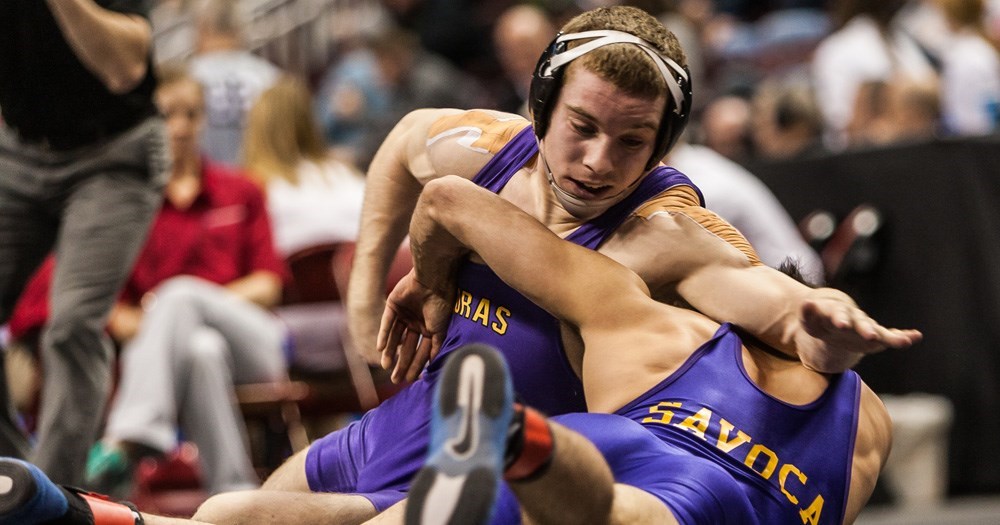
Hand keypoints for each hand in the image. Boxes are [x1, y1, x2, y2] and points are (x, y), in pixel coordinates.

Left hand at [377, 270, 452, 382]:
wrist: (433, 281)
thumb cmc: (441, 305)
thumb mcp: (440, 330)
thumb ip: (435, 347)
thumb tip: (432, 367)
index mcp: (428, 328)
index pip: (420, 351)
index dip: (416, 365)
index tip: (411, 380)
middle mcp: (416, 322)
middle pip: (406, 347)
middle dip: (401, 363)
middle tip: (395, 379)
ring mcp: (404, 314)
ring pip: (395, 337)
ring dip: (390, 352)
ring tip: (386, 366)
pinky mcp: (393, 305)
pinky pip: (387, 323)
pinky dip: (384, 336)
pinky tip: (380, 349)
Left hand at [795, 297, 922, 372]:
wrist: (830, 322)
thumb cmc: (818, 321)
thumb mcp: (809, 319)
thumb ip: (808, 312)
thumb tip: (806, 303)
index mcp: (837, 313)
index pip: (838, 315)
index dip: (840, 319)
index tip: (841, 324)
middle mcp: (855, 318)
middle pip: (861, 323)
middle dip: (865, 329)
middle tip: (870, 335)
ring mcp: (867, 327)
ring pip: (879, 331)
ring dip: (891, 336)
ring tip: (904, 341)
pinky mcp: (876, 337)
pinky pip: (891, 336)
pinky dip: (903, 336)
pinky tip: (916, 336)